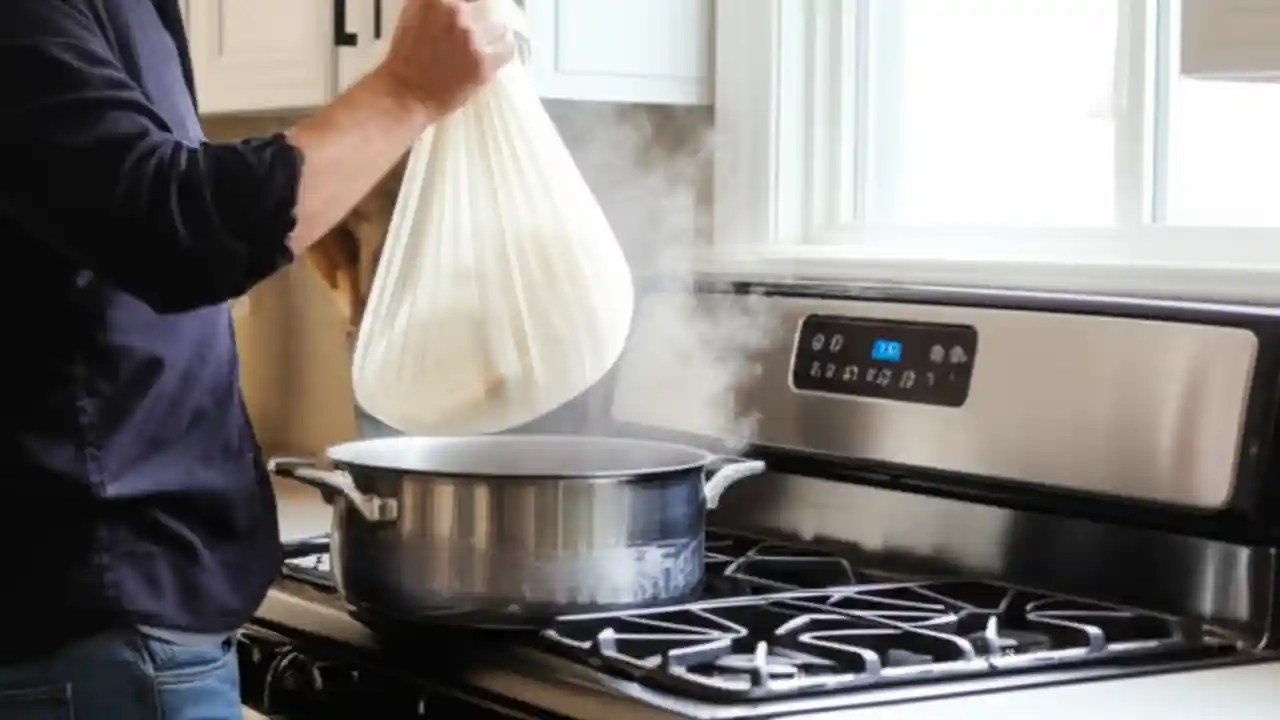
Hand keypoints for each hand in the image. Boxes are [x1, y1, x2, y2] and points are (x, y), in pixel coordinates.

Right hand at [377, 0, 516, 116]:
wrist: (405, 94)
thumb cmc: (406, 55)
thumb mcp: (414, 13)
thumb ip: (438, 2)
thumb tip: (461, 2)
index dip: (474, 5)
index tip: (474, 11)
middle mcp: (456, 13)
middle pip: (488, 6)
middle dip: (483, 17)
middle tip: (476, 31)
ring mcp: (471, 38)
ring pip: (501, 26)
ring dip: (494, 35)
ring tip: (485, 44)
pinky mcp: (484, 62)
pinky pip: (507, 48)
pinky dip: (502, 51)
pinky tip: (492, 56)